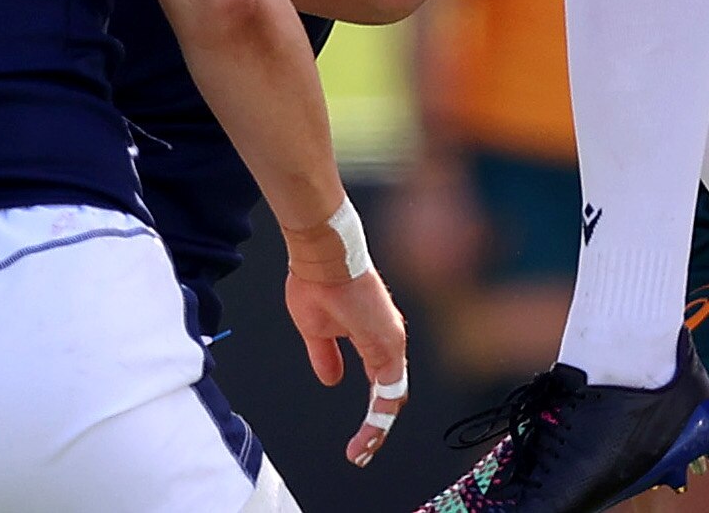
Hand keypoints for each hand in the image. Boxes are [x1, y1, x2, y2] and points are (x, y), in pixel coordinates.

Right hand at [282, 237, 410, 465]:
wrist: (322, 256)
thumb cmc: (317, 280)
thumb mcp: (316, 330)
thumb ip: (325, 356)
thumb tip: (330, 380)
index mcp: (373, 337)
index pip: (380, 383)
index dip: (371, 412)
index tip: (356, 438)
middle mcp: (388, 340)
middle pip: (390, 395)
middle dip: (376, 428)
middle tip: (360, 453)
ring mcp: (391, 342)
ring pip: (393, 397)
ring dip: (378, 429)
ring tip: (361, 452)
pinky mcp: (389, 344)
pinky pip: (390, 390)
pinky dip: (380, 417)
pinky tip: (368, 436)